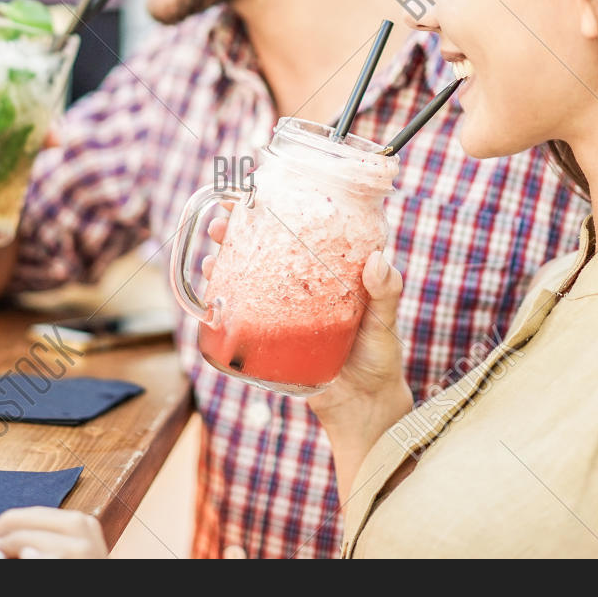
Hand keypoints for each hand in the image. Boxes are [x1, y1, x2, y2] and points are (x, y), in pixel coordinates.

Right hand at [0, 507, 107, 558]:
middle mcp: (85, 536)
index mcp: (76, 553)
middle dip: (5, 526)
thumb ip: (40, 559)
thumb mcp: (50, 565)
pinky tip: (20, 526)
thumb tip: (26, 551)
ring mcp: (89, 527)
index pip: (27, 540)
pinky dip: (34, 519)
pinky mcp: (88, 523)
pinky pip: (54, 513)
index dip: (2, 542)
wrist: (94, 573)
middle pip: (36, 519)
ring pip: (43, 511)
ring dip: (17, 519)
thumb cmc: (68, 565)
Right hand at [201, 216, 410, 426]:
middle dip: (240, 230)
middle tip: (222, 222)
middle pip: (267, 246)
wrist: (363, 406)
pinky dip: (224, 298)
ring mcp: (284, 308)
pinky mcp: (271, 335)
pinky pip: (244, 312)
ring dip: (227, 259)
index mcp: (332, 269)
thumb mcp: (385, 320)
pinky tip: (212, 291)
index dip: (278, 207)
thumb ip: (386, 292)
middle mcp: (304, 282)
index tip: (256, 190)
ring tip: (211, 251)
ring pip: (250, 274)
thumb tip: (379, 260)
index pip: (302, 228)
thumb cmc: (380, 357)